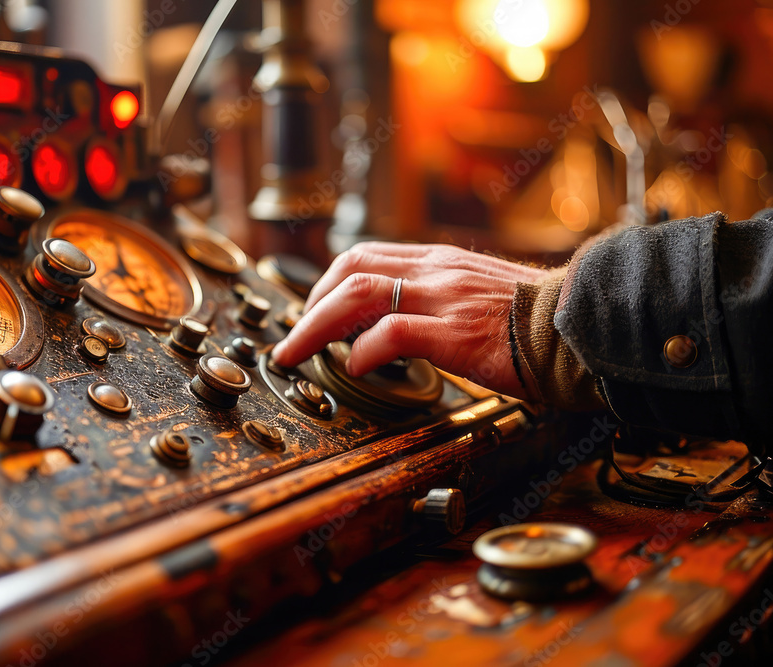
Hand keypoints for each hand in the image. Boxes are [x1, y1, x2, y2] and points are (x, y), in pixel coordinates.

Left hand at [271, 242, 547, 399]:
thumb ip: (442, 300)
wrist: (585, 327)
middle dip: (309, 304)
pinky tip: (357, 368)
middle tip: (295, 337)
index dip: (328, 283)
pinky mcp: (456, 332)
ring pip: (358, 295)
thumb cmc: (539, 322)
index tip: (313, 311)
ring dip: (316, 326)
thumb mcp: (480, 296)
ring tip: (298, 354)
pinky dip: (363, 351)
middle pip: (350, 270)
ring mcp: (445, 298)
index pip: (366, 255)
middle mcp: (437, 271)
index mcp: (441, 261)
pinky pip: (392, 333)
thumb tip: (403, 326)